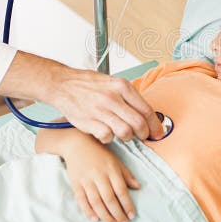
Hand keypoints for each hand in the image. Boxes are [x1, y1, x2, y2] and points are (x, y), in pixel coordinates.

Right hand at [50, 67, 165, 142]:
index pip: (146, 109)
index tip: (158, 132)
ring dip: (127, 137)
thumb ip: (128, 96)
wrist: (62, 84)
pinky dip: (109, 138)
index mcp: (122, 86)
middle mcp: (112, 98)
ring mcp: (100, 111)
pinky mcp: (89, 122)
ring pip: (125, 132)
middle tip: (144, 136)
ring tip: (123, 133)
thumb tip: (146, 113)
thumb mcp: (112, 82)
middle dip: (145, 134)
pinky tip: (106, 132)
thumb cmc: (88, 84)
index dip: (155, 124)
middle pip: (139, 123)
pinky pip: (107, 137)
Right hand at [62, 131, 139, 221]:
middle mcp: (99, 176)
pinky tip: (96, 219)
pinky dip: (88, 211)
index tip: (132, 215)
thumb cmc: (99, 153)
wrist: (76, 144)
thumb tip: (138, 187)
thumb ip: (126, 175)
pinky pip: (82, 200)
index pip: (121, 190)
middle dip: (117, 214)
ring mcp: (86, 180)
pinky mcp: (76, 184)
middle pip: (109, 199)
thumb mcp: (116, 161)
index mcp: (112, 170)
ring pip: (96, 202)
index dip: (127, 204)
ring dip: (105, 216)